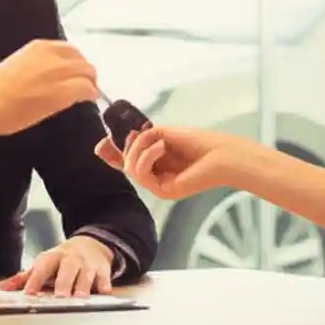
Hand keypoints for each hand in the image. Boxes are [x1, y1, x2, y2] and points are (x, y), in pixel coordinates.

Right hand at [0, 39, 98, 134]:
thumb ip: (37, 66)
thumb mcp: (18, 66)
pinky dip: (90, 94)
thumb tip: (48, 78)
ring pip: (88, 73)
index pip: (70, 50)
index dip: (75, 63)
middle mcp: (52, 55)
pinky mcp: (63, 92)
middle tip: (84, 86)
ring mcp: (59, 72)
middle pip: (82, 61)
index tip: (74, 74)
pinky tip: (87, 100)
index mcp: (39, 47)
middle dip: (86, 74)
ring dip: (90, 83)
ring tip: (86, 94)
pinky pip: (87, 89)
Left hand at [0, 236, 113, 297]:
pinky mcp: (103, 271)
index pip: (42, 268)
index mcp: (53, 258)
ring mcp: (88, 265)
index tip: (29, 293)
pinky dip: (104, 287)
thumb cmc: (63, 260)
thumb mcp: (44, 264)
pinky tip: (102, 294)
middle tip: (60, 296)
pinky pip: (104, 280)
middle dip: (64, 283)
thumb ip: (25, 278)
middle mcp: (71, 260)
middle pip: (67, 270)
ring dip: (83, 286)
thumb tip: (4, 289)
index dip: (35, 280)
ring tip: (79, 298)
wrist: (91, 245)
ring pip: (86, 275)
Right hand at [95, 126, 248, 199]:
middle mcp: (156, 176)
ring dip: (139, 149)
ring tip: (157, 139)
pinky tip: (161, 146)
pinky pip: (142, 174)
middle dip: (127, 146)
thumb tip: (122, 139)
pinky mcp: (164, 190)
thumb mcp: (164, 134)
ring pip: (131, 169)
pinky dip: (147, 155)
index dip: (112, 154)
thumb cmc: (199, 143)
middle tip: (138, 133)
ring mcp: (159, 185)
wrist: (222, 155)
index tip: (102, 143)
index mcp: (156, 163)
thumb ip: (142, 138)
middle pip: (125, 165)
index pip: (127, 162)